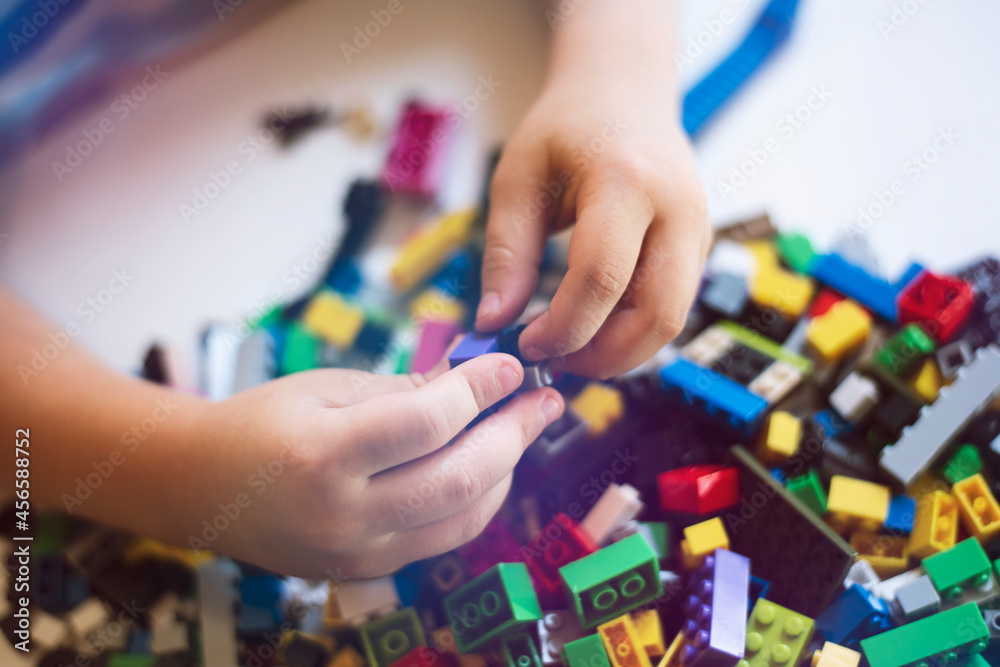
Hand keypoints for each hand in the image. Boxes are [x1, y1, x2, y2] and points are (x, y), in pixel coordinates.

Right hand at [187, 352, 562, 578]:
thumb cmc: (262, 422)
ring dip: (506, 471)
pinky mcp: (365, 571)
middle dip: (514, 434)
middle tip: (543, 400)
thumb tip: (478, 380)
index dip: (482, 388)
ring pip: (462, 517)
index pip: (430, 421)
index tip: (512, 365)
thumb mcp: (326, 389)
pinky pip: (442, 539)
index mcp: (324, 454)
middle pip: (459, 477)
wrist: (202, 487)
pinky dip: (477, 502)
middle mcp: (343, 514)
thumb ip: (405, 389)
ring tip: (521, 430)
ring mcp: (356, 553)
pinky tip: (490, 468)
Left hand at [476, 3, 710, 378]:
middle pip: (657, 314)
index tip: (525, 345)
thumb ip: (506, 253)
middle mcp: (678, 208)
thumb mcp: (518, 178)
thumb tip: (493, 324)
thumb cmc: (565, 128)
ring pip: (672, 319)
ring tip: (571, 352)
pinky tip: (594, 329)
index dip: (563, 326)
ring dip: (622, 352)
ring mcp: (699, 228)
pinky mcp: (700, 245)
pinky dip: (634, 331)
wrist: (623, 92)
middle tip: (555, 364)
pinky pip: (672, 305)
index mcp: (627, 181)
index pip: (602, 277)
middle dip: (604, 356)